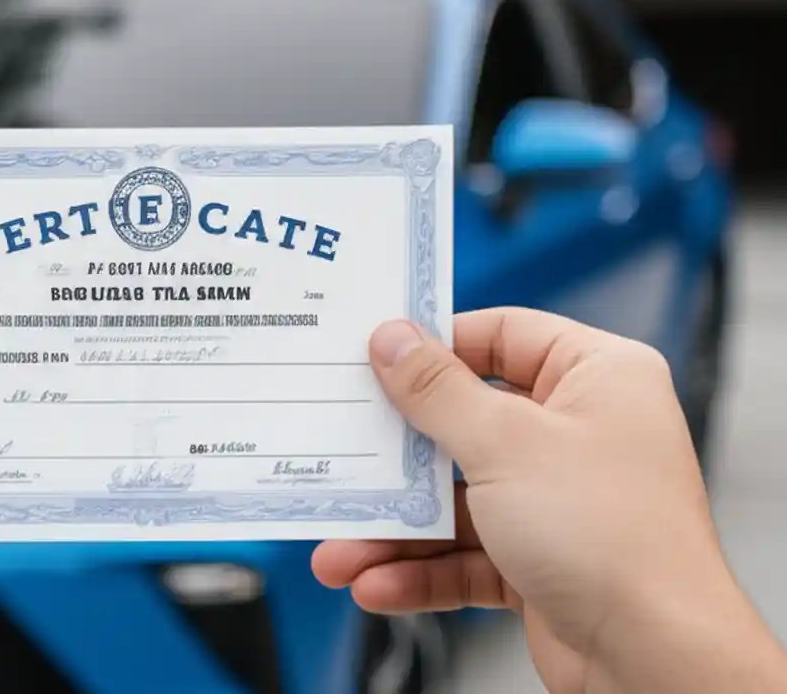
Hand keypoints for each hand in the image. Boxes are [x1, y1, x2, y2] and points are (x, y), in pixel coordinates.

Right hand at [313, 308, 786, 692]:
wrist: (658, 661)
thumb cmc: (611, 536)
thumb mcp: (504, 445)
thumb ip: (438, 392)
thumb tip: (395, 340)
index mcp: (597, 378)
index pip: (503, 336)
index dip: (437, 346)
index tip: (374, 357)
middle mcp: (581, 433)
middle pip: (466, 423)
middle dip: (399, 459)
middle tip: (345, 456)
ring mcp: (560, 501)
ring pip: (458, 500)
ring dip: (397, 529)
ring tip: (340, 550)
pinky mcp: (542, 561)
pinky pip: (467, 554)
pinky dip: (422, 571)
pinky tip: (377, 585)